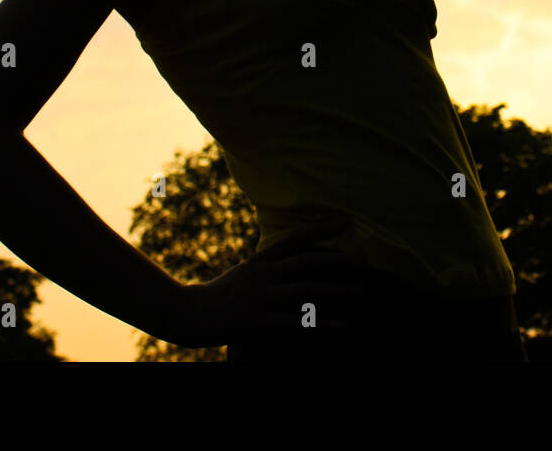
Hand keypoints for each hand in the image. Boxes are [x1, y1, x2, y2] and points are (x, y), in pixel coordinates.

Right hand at [165, 215, 380, 348]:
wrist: (185, 315)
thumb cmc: (219, 295)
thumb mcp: (245, 272)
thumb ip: (271, 265)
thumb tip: (300, 257)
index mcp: (260, 260)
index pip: (295, 238)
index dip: (322, 229)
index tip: (347, 222)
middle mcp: (262, 275)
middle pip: (307, 265)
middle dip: (339, 264)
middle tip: (365, 266)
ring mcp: (259, 299)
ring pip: (306, 293)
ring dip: (338, 295)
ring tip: (364, 297)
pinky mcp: (255, 324)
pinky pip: (294, 324)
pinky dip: (320, 325)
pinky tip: (341, 328)